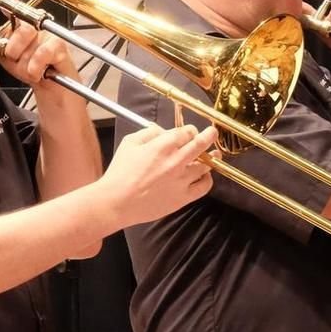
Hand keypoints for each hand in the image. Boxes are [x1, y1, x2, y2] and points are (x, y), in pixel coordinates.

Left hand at [0, 10, 77, 90]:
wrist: (51, 85)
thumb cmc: (30, 67)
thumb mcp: (4, 55)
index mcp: (22, 24)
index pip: (12, 3)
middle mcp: (36, 24)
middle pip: (19, 30)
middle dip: (13, 52)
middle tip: (18, 61)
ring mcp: (49, 33)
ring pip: (28, 46)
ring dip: (25, 64)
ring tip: (30, 68)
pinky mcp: (60, 45)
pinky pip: (40, 56)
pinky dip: (35, 69)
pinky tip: (39, 72)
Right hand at [95, 124, 215, 227]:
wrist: (116, 202)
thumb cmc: (119, 173)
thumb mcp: (129, 143)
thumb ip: (148, 133)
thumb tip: (161, 130)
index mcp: (163, 146)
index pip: (186, 132)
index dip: (189, 130)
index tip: (189, 132)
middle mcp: (176, 161)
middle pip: (202, 144)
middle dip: (209, 135)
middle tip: (212, 133)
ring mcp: (182, 180)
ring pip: (206, 165)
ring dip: (211, 158)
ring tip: (213, 155)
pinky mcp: (183, 197)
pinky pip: (204, 186)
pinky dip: (207, 179)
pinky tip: (204, 176)